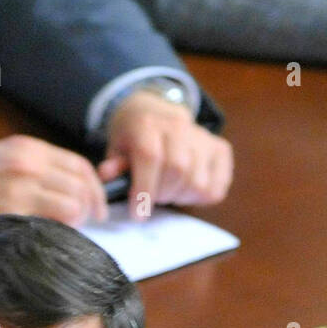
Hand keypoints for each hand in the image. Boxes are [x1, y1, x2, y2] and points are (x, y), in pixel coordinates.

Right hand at [0, 136, 108, 246]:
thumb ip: (35, 171)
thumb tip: (72, 195)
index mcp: (27, 149)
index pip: (81, 168)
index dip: (95, 192)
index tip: (97, 211)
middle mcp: (27, 166)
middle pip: (83, 190)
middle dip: (91, 213)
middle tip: (87, 232)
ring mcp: (17, 192)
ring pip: (73, 210)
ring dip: (77, 228)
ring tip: (66, 240)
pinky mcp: (6, 218)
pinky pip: (49, 231)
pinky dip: (56, 239)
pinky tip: (48, 248)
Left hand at [98, 89, 232, 218]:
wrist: (157, 113)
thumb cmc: (134, 138)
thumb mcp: (117, 148)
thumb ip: (114, 165)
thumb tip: (107, 176)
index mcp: (148, 124)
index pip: (151, 157)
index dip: (144, 190)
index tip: (138, 214)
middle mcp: (179, 125)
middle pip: (177, 170)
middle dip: (162, 195)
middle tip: (153, 199)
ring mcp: (203, 137)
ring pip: (198, 182)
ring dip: (181, 197)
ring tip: (169, 192)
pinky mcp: (220, 149)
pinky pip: (216, 188)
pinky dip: (201, 198)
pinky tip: (186, 190)